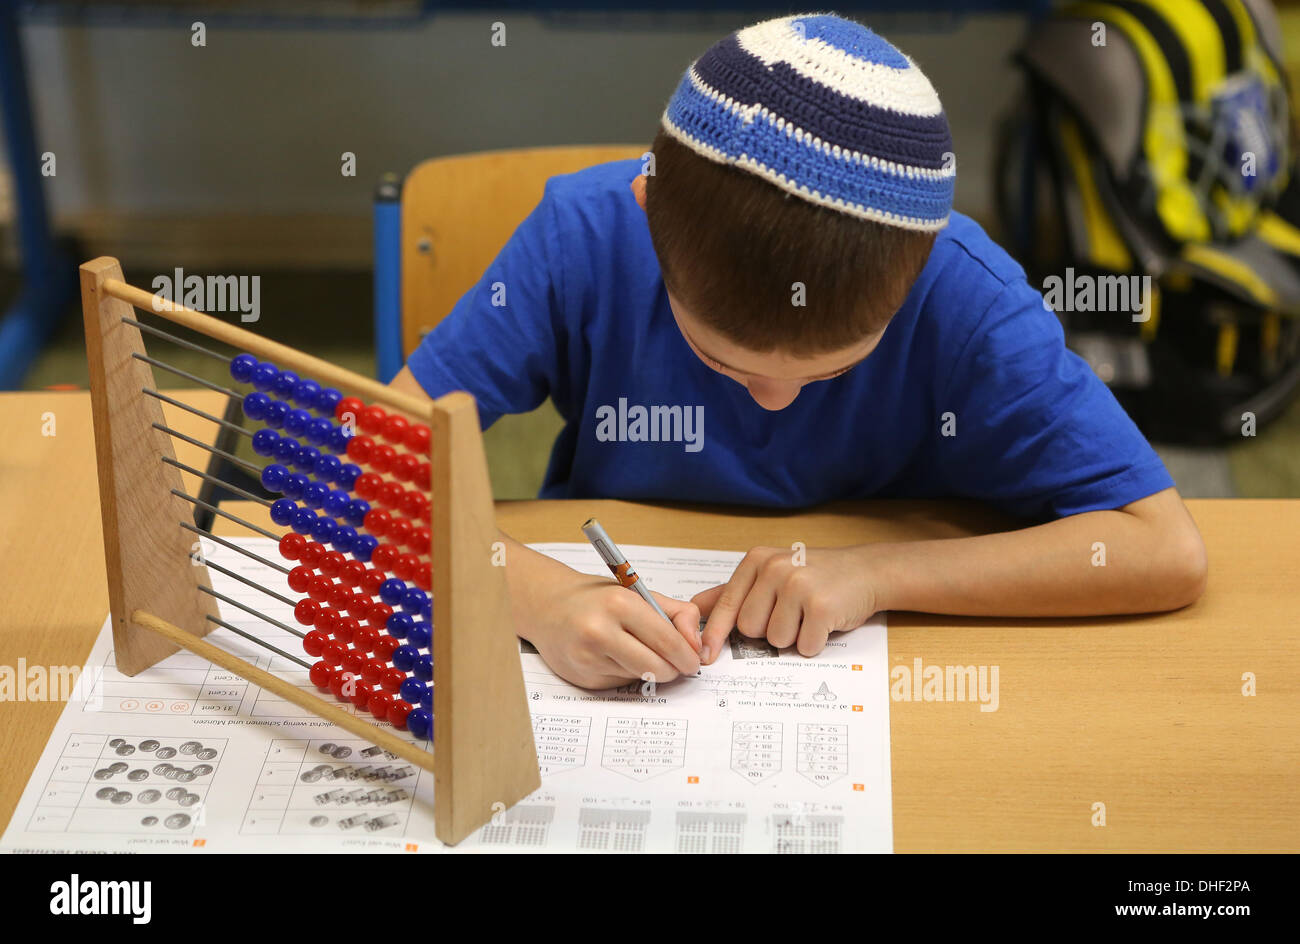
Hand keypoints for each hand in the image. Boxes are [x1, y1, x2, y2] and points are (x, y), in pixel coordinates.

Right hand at [518, 564, 701, 689]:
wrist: (547, 606)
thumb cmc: (596, 598)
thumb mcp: (637, 592)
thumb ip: (676, 613)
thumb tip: (696, 645)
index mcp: (618, 604)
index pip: (666, 640)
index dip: (687, 655)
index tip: (693, 660)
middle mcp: (600, 631)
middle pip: (656, 668)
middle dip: (673, 669)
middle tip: (678, 664)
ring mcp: (588, 658)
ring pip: (641, 678)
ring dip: (650, 671)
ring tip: (640, 651)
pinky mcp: (583, 678)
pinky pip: (622, 684)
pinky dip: (628, 674)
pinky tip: (615, 656)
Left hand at [692, 545, 879, 663]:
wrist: (865, 571)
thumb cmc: (814, 575)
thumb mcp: (770, 573)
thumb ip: (733, 591)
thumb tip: (695, 608)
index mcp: (757, 560)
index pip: (727, 605)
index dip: (715, 634)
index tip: (704, 655)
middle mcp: (775, 569)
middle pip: (749, 628)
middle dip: (768, 630)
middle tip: (790, 613)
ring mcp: (798, 586)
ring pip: (775, 640)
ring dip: (793, 637)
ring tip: (807, 615)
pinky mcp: (822, 607)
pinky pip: (804, 646)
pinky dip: (813, 643)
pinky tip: (823, 623)